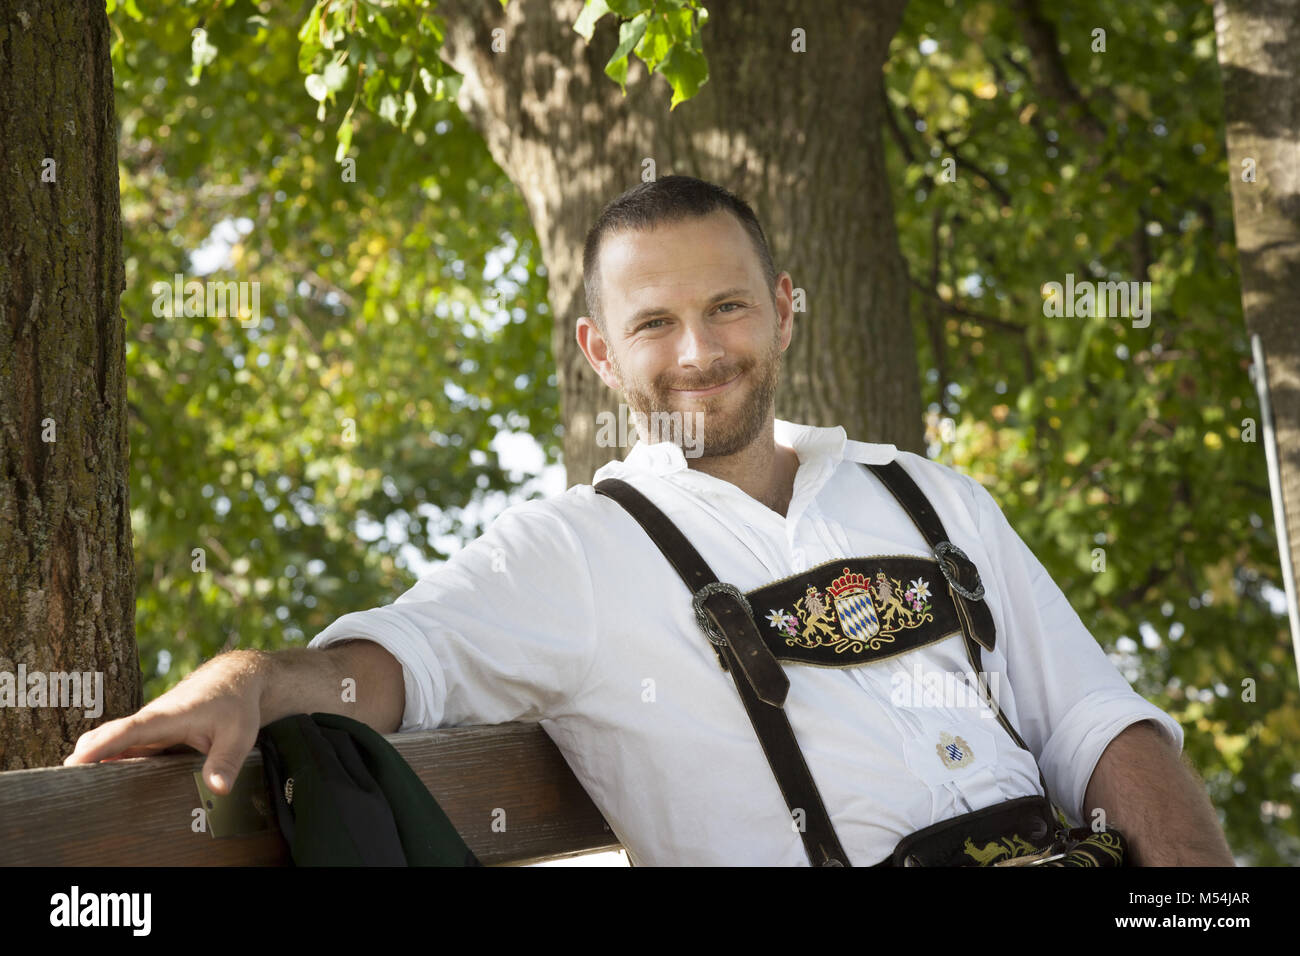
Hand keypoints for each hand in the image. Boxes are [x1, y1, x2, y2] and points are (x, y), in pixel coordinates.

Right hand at [62, 650, 267, 795]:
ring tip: (75, 786)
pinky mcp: (152, 734)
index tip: (76, 760)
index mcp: (167, 717)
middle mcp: (151, 721)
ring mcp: (149, 727)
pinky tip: (102, 781)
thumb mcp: (239, 734)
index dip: (102, 746)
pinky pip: (124, 747)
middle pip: (109, 738)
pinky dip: (109, 760)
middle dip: (86, 756)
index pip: (128, 731)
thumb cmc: (236, 704)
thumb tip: (218, 789)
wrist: (236, 679)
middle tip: (65, 782)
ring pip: (113, 743)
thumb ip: (227, 761)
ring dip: (94, 760)